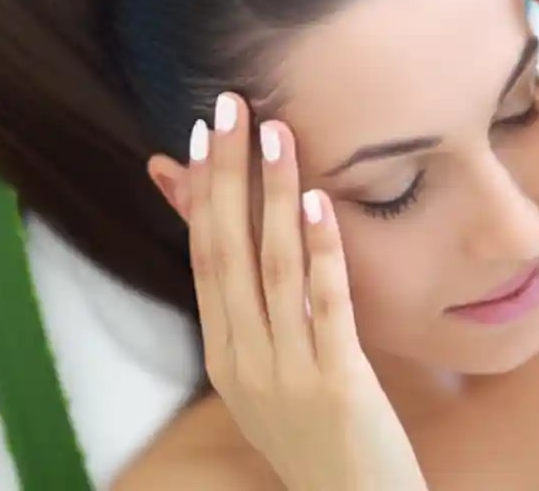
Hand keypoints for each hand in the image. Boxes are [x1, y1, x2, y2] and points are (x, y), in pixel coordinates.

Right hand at [186, 93, 425, 490]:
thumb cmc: (321, 435)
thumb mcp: (272, 374)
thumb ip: (256, 312)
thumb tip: (242, 251)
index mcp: (226, 355)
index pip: (205, 255)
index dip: (203, 190)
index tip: (204, 128)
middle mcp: (244, 362)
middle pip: (224, 250)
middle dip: (225, 174)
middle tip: (229, 104)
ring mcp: (285, 374)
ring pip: (271, 268)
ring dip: (271, 193)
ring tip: (276, 131)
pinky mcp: (335, 383)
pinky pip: (324, 305)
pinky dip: (319, 249)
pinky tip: (319, 201)